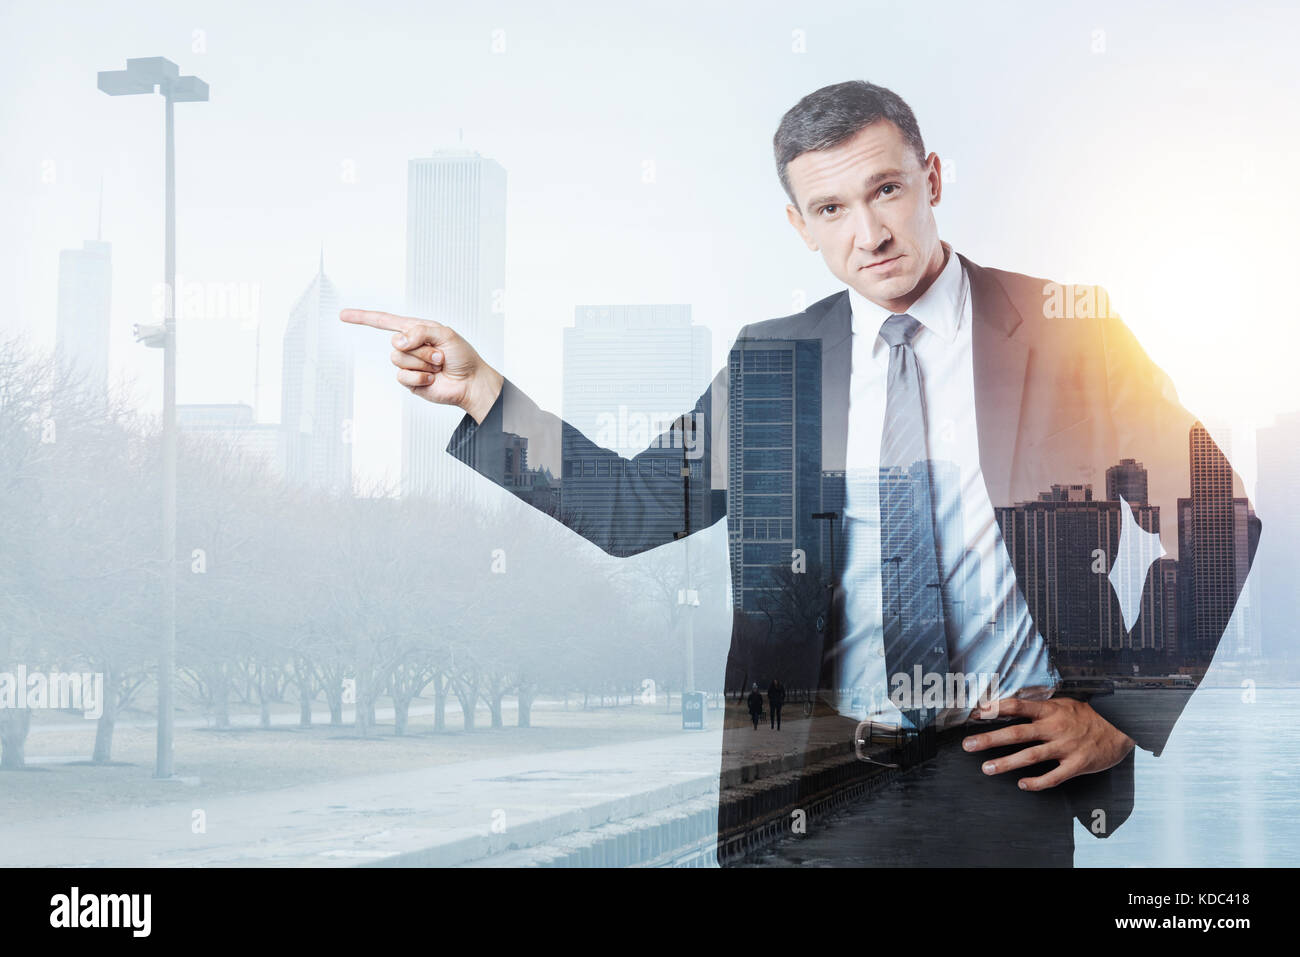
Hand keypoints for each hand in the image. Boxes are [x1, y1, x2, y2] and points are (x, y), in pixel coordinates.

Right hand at [340, 308, 503, 423]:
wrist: (470, 382)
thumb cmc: (462, 356)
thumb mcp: (445, 334)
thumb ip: (420, 331)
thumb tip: (398, 341)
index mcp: (416, 330)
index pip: (384, 322)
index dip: (363, 318)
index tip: (343, 315)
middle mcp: (410, 346)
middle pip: (396, 343)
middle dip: (421, 349)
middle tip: (440, 355)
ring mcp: (409, 364)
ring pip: (399, 360)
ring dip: (423, 363)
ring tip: (438, 366)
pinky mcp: (410, 382)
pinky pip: (403, 377)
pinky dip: (420, 378)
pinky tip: (433, 378)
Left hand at [961, 697, 1134, 790]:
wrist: (1121, 727)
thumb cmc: (1087, 716)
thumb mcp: (1062, 704)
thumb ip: (1038, 709)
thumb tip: (1008, 707)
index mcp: (1050, 710)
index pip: (1016, 707)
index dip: (994, 709)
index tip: (974, 714)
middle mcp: (1055, 728)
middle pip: (1017, 733)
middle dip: (990, 739)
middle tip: (968, 745)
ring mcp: (1065, 747)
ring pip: (1031, 756)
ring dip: (1006, 763)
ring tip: (987, 768)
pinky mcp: (1077, 764)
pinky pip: (1054, 776)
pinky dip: (1037, 782)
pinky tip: (1022, 784)